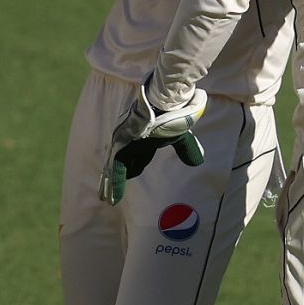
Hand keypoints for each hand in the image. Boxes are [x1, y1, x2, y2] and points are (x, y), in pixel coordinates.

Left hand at [99, 83, 207, 204]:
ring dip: (110, 186)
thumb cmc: (172, 117)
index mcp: (142, 140)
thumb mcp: (181, 138)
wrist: (165, 105)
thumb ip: (187, 150)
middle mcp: (129, 142)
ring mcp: (123, 144)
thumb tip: (198, 162)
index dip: (134, 170)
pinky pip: (117, 170)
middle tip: (108, 194)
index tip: (133, 177)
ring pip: (114, 170)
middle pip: (121, 165)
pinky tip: (112, 199)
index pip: (137, 158)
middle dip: (116, 179)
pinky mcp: (122, 148)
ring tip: (105, 200)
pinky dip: (115, 185)